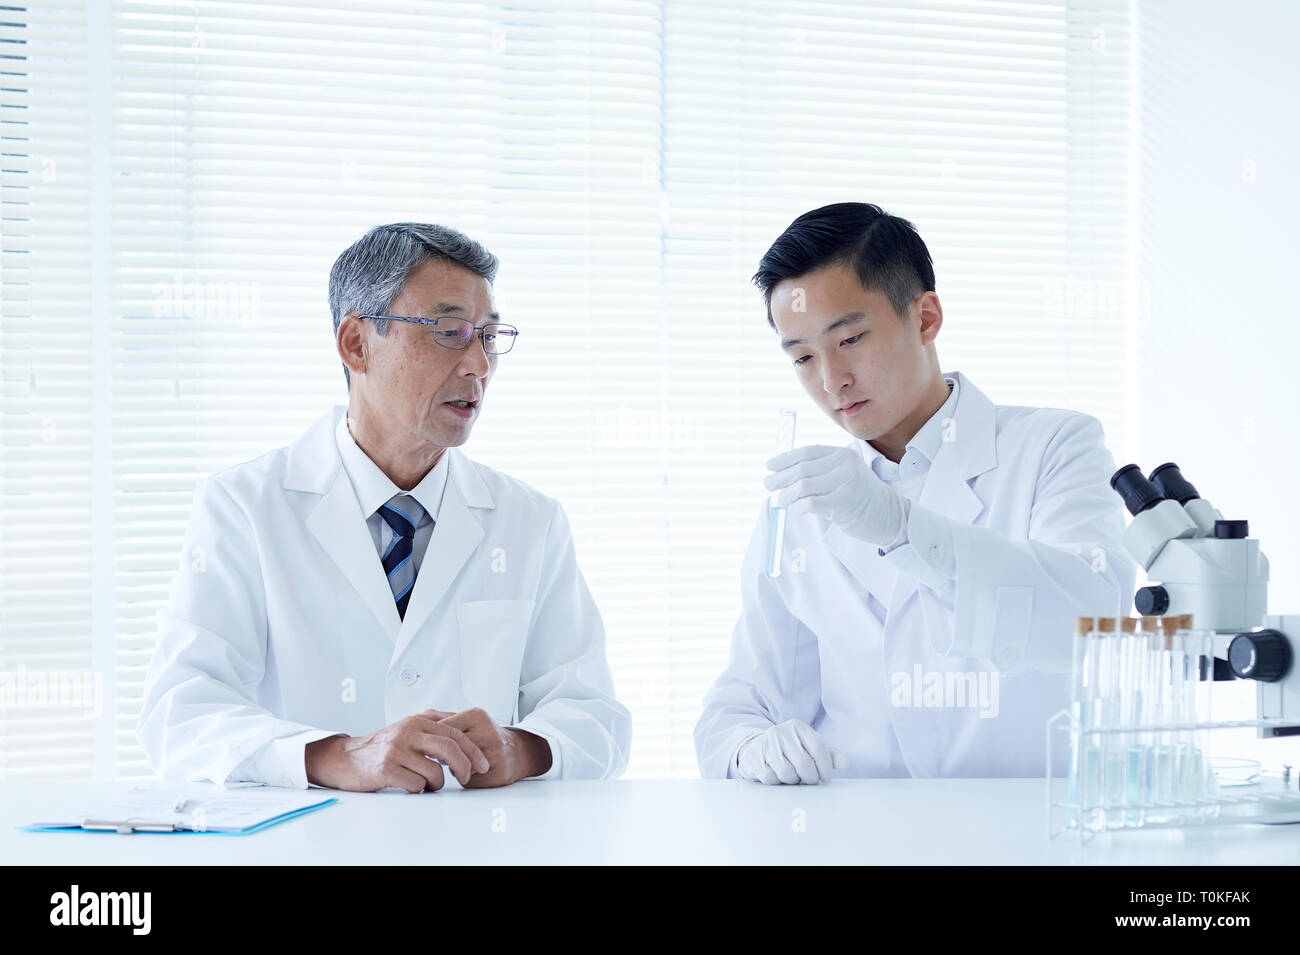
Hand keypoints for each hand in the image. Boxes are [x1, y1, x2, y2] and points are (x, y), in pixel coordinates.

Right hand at [304, 711, 490, 792]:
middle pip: (449, 749)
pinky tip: (412, 787)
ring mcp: (395, 751)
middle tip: (467, 778)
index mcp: (416, 721)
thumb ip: (432, 720)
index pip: (454, 734)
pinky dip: (419, 790)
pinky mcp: (385, 770)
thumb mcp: (406, 725)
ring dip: (438, 784)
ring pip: (434, 771)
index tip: (482, 765)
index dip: (472, 751)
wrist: (345, 758)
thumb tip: (461, 719)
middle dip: (465, 766)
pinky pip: (415, 784)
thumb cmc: (381, 745)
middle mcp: (407, 733)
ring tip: (430, 785)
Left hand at [435, 707, 552, 787]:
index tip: (427, 746)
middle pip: (451, 749)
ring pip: (460, 766)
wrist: (518, 752)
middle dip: (442, 756)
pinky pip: (471, 781)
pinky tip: (468, 775)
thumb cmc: (487, 736)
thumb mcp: (470, 721)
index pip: (444, 729)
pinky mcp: (499, 773)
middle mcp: (488, 733)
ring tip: (455, 766)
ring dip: (453, 769)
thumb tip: (418, 719)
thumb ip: (445, 719)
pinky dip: (465, 780)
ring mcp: (495, 754)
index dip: (433, 740)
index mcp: (477, 716)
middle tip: (439, 759)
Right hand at [736, 719, 847, 784]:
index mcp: (798, 727)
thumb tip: (845, 763)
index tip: (826, 777)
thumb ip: (829, 754)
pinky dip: (777, 782)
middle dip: (810, 778)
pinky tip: (777, 776)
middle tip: (810, 780)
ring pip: (787, 773)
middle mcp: (781, 732)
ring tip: (793, 777)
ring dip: (793, 781)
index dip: (825, 767)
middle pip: (804, 763)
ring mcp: (766, 744)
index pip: (818, 748)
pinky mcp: (754, 757)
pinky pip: (770, 778)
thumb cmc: (790, 749)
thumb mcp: (810, 746)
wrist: (756, 747)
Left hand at [765, 445, 905, 544]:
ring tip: (779, 500)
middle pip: (802, 469)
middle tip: (767, 484)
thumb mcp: (843, 476)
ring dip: (787, 494)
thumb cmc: (860, 498)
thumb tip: (785, 474)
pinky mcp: (845, 501)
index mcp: (841, 454)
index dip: (785, 459)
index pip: (806, 453)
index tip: (769, 466)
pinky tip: (797, 509)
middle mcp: (844, 464)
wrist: (889, 515)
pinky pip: (812, 502)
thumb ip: (821, 472)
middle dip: (781, 477)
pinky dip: (800, 506)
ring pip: (804, 486)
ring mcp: (846, 481)